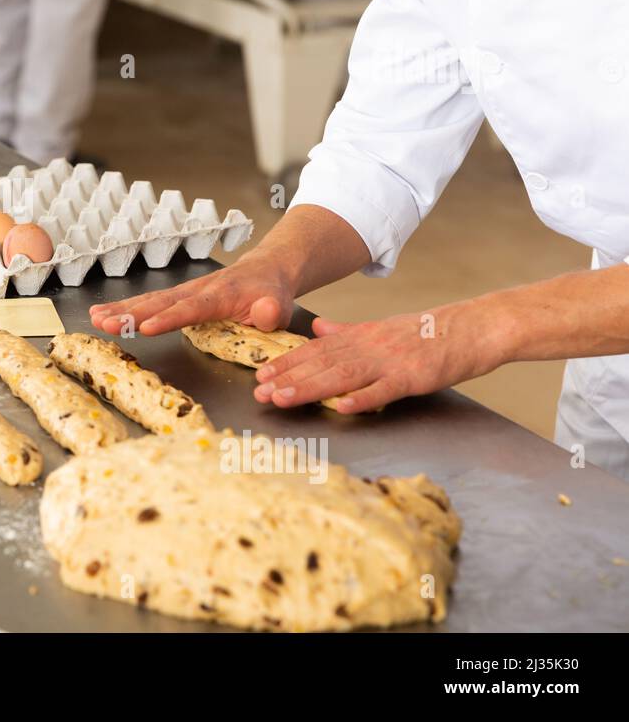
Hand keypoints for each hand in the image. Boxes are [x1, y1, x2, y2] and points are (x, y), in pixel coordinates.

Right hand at [90, 256, 296, 335]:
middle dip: (130, 313)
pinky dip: (126, 308)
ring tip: (95, 318)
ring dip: (121, 309)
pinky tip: (104, 314)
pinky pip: (150, 302)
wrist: (267, 270)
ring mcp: (185, 292)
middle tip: (103, 322)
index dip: (168, 319)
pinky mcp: (178, 297)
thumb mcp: (281, 303)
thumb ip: (271, 311)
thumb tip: (264, 313)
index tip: (145, 328)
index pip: (191, 308)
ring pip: (149, 300)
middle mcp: (197, 290)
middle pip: (159, 302)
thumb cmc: (271, 291)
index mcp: (220, 295)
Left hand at [253, 303, 506, 412]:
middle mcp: (369, 347)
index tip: (262, 373)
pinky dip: (363, 398)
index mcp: (361, 336)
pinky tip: (343, 407)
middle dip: (289, 378)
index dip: (288, 362)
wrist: (473, 327)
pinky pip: (384, 389)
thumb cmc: (428, 332)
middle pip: (322, 363)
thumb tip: (317, 329)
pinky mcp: (413, 376)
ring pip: (343, 375)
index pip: (316, 350)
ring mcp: (390, 361)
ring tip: (284, 398)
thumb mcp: (381, 327)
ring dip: (311, 387)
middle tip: (260, 390)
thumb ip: (347, 330)